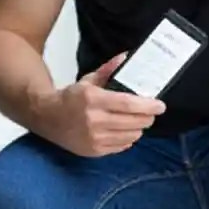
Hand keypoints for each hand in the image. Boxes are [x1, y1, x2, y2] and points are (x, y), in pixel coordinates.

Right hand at [37, 52, 166, 157]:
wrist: (47, 118)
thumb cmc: (70, 97)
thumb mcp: (88, 80)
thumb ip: (108, 70)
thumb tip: (126, 57)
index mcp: (93, 99)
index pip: (129, 105)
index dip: (148, 106)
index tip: (160, 105)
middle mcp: (94, 120)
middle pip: (134, 122)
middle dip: (148, 117)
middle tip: (151, 112)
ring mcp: (94, 138)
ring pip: (131, 136)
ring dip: (138, 128)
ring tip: (136, 121)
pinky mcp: (94, 151)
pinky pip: (122, 146)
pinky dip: (127, 138)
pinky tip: (124, 131)